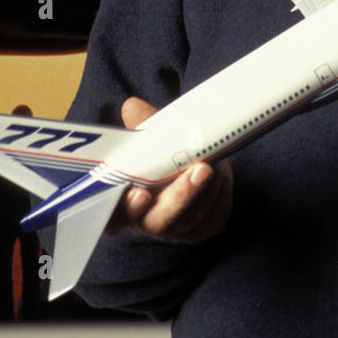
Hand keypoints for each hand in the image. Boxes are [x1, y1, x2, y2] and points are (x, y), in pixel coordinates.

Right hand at [105, 96, 233, 241]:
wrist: (191, 163)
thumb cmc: (162, 152)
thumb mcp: (151, 138)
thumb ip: (142, 125)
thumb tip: (132, 106)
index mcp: (125, 202)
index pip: (115, 218)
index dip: (124, 210)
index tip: (137, 193)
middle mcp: (146, 222)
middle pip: (159, 221)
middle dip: (181, 196)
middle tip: (201, 168)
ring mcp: (174, 231)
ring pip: (191, 220)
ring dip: (206, 191)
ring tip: (216, 163)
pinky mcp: (200, 230)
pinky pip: (212, 220)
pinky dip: (220, 197)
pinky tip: (223, 177)